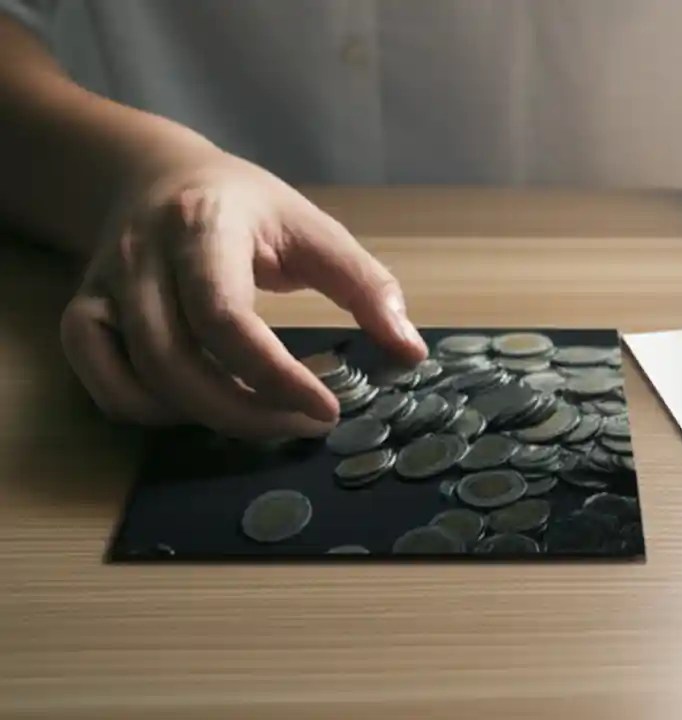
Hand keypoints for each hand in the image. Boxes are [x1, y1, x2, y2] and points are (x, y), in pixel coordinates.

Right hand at [60, 151, 427, 438]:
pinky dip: (154, 414)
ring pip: (139, 384)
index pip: (225, 318)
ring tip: (264, 413)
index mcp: (202, 227)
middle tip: (305, 424)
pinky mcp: (80, 317)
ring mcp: (101, 290)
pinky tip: (205, 406)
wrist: (153, 175)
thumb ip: (366, 285)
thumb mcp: (313, 227)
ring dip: (205, 418)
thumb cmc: (245, 207)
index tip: (327, 409)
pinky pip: (106, 387)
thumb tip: (411, 352)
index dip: (275, 376)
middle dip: (245, 412)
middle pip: (175, 364)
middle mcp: (139, 260)